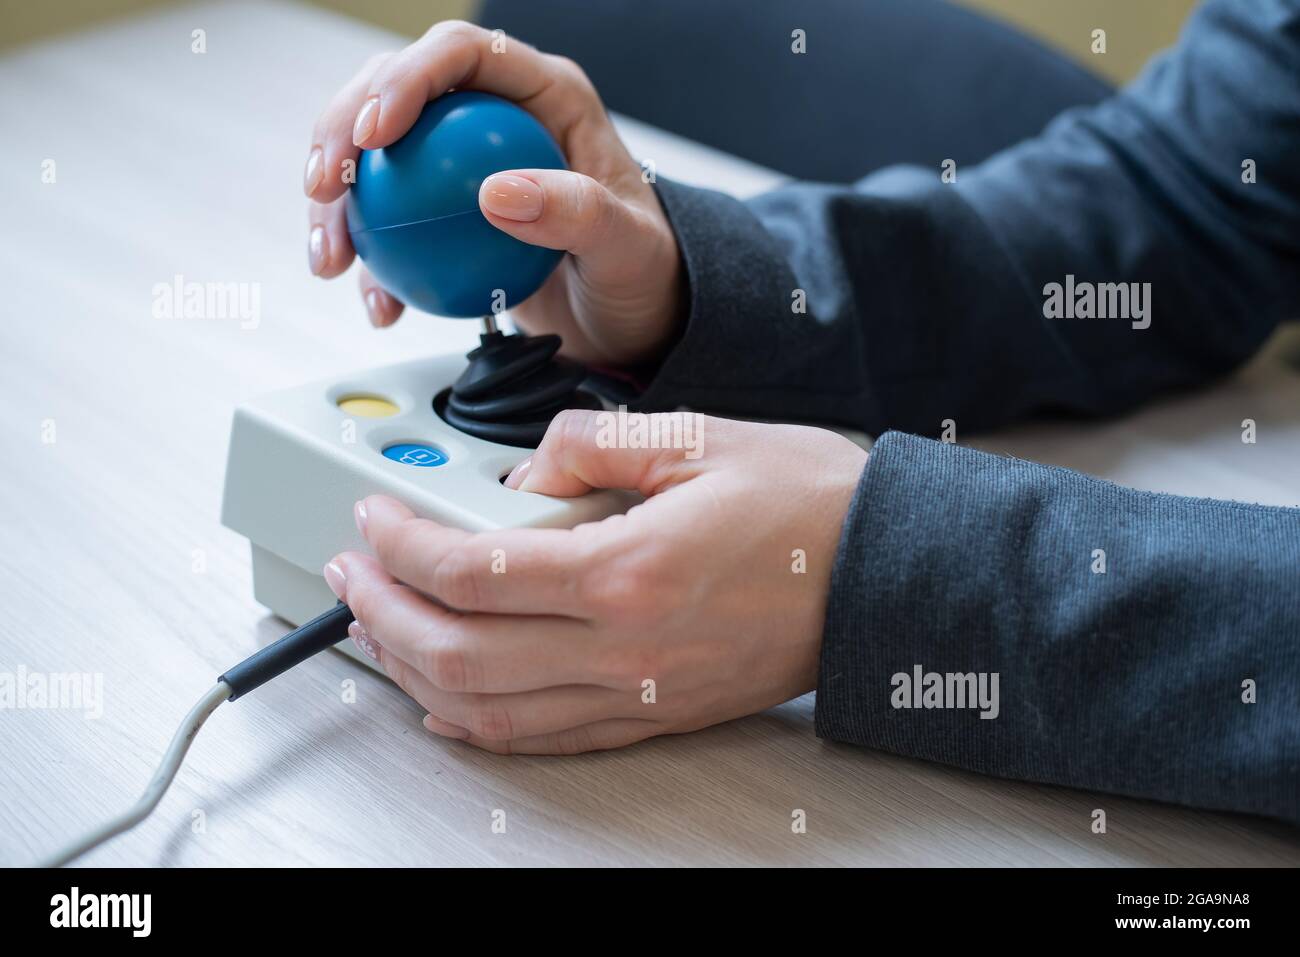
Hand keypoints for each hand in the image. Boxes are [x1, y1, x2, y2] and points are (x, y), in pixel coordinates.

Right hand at [304, 21, 682, 366]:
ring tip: (331, 261)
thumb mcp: (628, 246)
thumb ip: (577, 214)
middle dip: (341, 134)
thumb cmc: (646, 271)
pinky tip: (375, 304)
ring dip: (339, 207)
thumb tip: (498, 193)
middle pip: (395, 92)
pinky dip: (373, 264)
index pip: (461, 55)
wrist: (635, 320)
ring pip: (376, 160)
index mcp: (544, 93)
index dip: (404, 80)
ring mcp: (462, 167)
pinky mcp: (445, 218)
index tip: (373, 135)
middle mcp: (495, 117)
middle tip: (323, 191)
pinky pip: (391, 227)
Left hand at [323, 411, 867, 753]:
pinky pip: (543, 738)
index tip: (373, 519)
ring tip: (376, 629)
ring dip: (412, 670)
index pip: (475, 570)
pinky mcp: (653, 715)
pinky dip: (478, 724)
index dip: (402, 544)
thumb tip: (527, 468)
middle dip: (382, 613)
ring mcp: (638, 692)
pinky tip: (444, 703)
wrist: (883, 577)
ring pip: (489, 708)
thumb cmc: (809, 507)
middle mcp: (625, 647)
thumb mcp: (699, 438)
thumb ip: (595, 443)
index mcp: (630, 570)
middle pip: (460, 652)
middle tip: (349, 574)